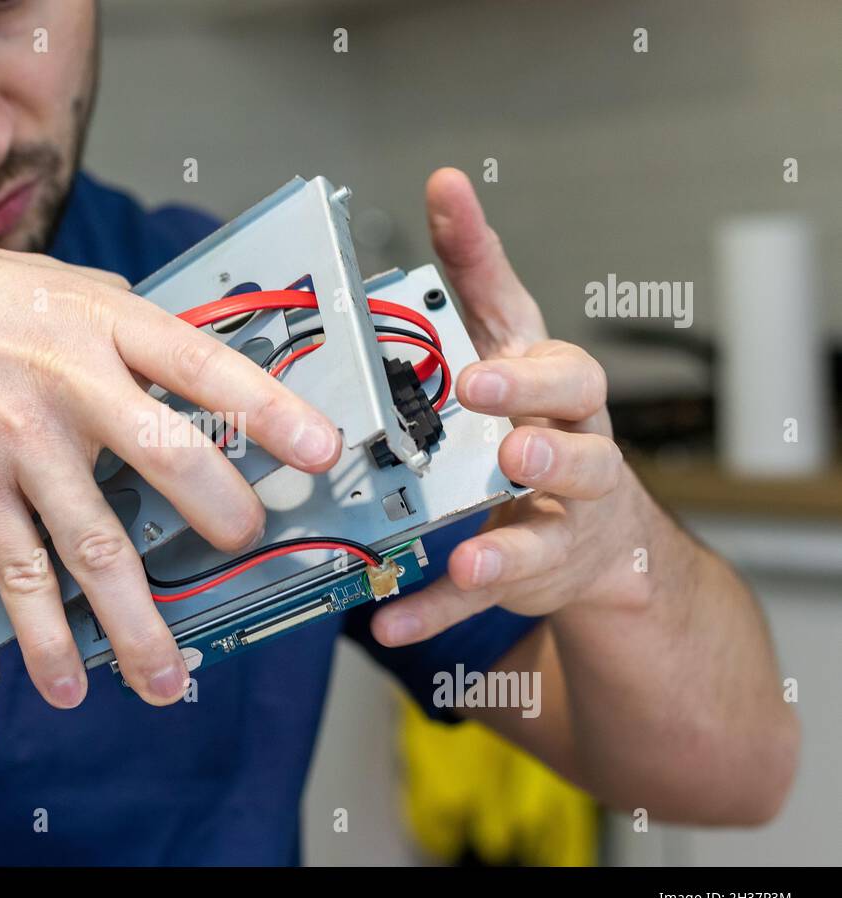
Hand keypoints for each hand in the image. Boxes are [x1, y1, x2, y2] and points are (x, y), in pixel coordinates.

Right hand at [0, 240, 342, 706]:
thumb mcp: (62, 285)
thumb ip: (128, 327)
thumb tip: (193, 363)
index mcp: (105, 324)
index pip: (204, 365)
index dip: (269, 408)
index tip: (322, 450)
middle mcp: (70, 380)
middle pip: (168, 458)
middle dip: (222, 514)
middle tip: (248, 547)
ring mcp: (20, 439)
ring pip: (95, 541)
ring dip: (137, 621)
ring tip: (168, 678)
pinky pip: (20, 571)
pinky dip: (45, 633)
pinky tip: (66, 677)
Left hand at [372, 169, 640, 646]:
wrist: (592, 544)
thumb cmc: (527, 441)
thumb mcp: (493, 378)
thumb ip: (451, 319)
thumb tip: (395, 238)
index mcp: (540, 370)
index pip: (516, 296)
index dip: (481, 247)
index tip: (442, 193)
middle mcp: (571, 424)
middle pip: (575, 391)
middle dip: (529, 387)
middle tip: (482, 385)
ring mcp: (568, 497)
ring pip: (570, 485)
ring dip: (529, 494)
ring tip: (478, 528)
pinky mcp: (544, 561)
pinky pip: (494, 582)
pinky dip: (443, 605)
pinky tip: (388, 620)